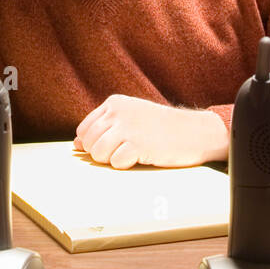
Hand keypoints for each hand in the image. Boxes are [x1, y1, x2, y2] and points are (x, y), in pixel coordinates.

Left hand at [74, 94, 229, 168]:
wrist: (194, 131)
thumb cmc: (162, 127)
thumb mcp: (131, 119)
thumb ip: (104, 127)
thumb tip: (76, 144)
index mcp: (114, 103)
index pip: (84, 129)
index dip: (92, 144)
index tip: (112, 146)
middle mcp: (117, 112)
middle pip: (89, 144)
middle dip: (103, 154)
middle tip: (125, 151)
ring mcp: (127, 128)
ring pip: (98, 154)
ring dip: (113, 160)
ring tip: (132, 153)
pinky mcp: (137, 144)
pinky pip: (115, 163)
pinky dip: (126, 165)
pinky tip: (141, 157)